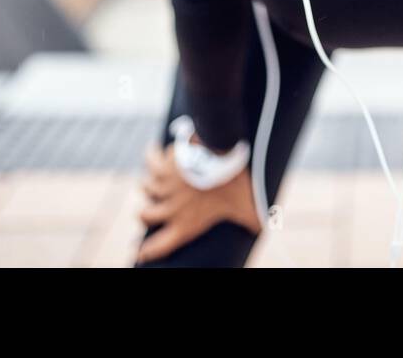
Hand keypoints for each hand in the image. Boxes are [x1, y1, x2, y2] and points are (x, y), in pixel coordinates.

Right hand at [135, 139, 260, 262]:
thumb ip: (251, 219)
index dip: (146, 252)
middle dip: (145, 213)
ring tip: (154, 179)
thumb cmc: (232, 185)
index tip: (138, 254)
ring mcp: (165, 186)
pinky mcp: (164, 166)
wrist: (221, 154)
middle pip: (145, 216)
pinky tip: (153, 149)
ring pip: (146, 188)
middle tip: (150, 209)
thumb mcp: (244, 206)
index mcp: (186, 224)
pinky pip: (151, 160)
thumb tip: (264, 227)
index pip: (159, 246)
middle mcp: (170, 208)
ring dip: (149, 184)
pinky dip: (151, 154)